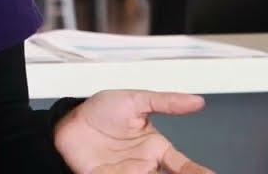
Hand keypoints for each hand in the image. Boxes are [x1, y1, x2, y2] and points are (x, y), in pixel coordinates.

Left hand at [54, 90, 213, 173]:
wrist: (68, 121)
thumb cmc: (101, 111)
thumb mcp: (136, 100)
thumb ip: (166, 102)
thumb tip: (196, 101)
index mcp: (156, 148)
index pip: (184, 167)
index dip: (198, 172)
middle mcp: (144, 165)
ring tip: (149, 171)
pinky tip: (136, 172)